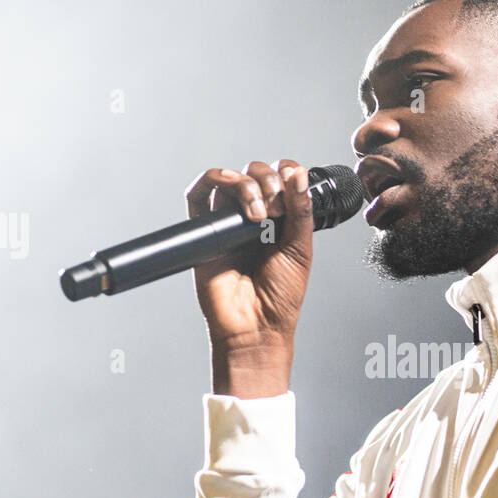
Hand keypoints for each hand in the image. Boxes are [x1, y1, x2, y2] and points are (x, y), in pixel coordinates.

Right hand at [185, 160, 312, 352]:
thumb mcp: (301, 249)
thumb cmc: (280, 296)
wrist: (256, 325)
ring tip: (258, 216)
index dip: (286, 172)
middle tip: (276, 213)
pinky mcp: (205, 231)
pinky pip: (197, 195)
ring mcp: (228, 222)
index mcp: (281, 218)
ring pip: (228, 178)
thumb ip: (301, 210)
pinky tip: (232, 199)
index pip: (280, 176)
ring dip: (245, 185)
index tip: (292, 189)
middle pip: (254, 172)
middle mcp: (254, 215)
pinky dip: (210, 182)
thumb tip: (299, 172)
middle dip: (268, 182)